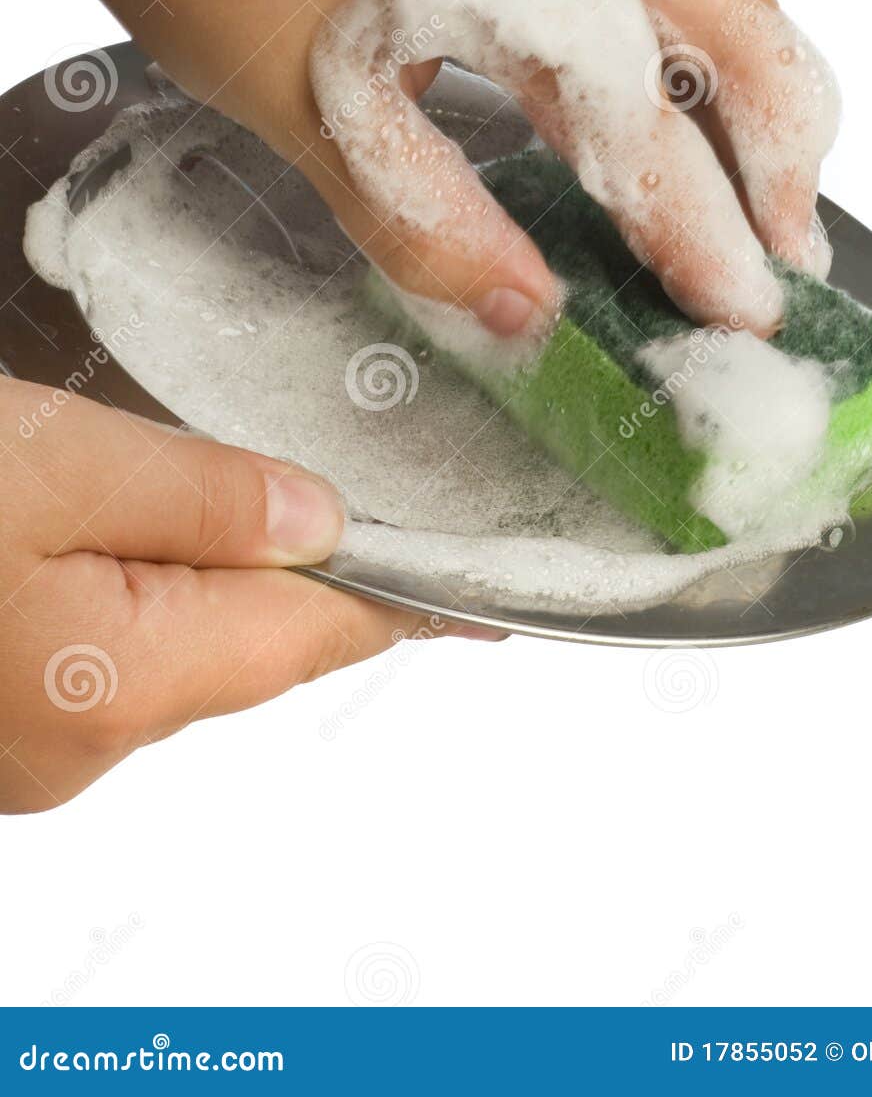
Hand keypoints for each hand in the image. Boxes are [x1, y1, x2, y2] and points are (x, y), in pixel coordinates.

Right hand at [0, 380, 492, 813]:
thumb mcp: (59, 465)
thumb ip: (201, 496)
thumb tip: (318, 519)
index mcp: (126, 682)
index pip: (318, 632)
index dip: (403, 596)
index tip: (483, 595)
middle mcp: (85, 743)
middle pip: (246, 641)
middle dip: (285, 561)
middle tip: (323, 485)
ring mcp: (35, 747)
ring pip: (168, 646)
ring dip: (193, 573)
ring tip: (170, 488)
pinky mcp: (5, 721)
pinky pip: (105, 656)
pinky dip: (128, 596)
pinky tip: (96, 536)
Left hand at [1, 0, 837, 337]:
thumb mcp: (316, 111)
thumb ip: (431, 223)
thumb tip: (530, 309)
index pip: (652, 128)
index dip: (705, 236)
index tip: (744, 319)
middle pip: (744, 34)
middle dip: (783, 158)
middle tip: (788, 257)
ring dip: (758, 82)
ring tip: (766, 177)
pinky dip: (711, 14)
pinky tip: (691, 63)